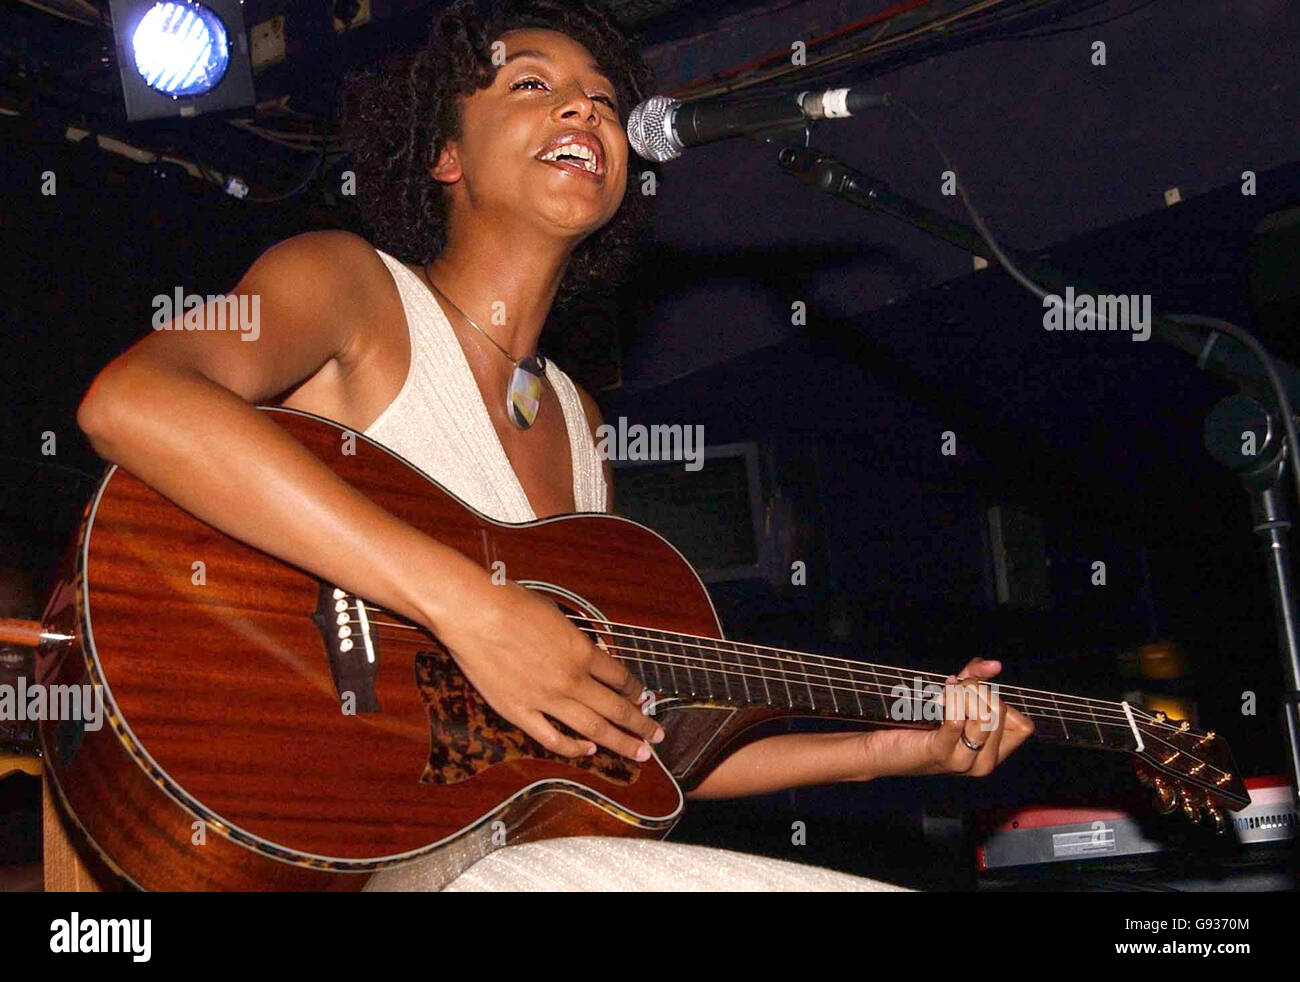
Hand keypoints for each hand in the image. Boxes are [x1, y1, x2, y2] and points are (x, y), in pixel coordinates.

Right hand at [429, 574, 663, 761]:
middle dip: (642, 724)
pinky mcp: (519, 712)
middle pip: (616, 709)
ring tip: (640, 753)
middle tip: (658, 737)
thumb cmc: (511, 603)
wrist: (473, 612)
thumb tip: (590, 654)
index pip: (620, 678)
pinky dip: (574, 748)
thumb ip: (576, 640)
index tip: (643, 698)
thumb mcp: (557, 614)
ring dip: (621, 743)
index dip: (635, 690)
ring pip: (593, 729)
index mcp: (582, 651)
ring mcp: (546, 699)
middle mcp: (571, 679)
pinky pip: (552, 738)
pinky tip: (588, 751)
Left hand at [862, 657, 1033, 778]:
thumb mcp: (955, 699)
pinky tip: (941, 695)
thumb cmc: (920, 725)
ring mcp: (964, 762)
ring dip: (964, 694)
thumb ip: (975, 678)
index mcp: (994, 754)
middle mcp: (985, 763)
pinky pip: (958, 720)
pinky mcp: (940, 753)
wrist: (883, 751)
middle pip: (1001, 712)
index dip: (1002, 702)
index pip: (1023, 725)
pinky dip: (951, 700)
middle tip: (955, 691)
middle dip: (978, 691)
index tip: (977, 697)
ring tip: (946, 694)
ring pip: (985, 715)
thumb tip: (994, 665)